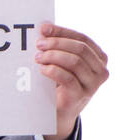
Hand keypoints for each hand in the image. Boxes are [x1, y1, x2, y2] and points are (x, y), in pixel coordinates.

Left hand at [35, 22, 108, 139]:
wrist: (60, 112)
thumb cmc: (61, 82)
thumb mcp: (64, 62)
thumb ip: (60, 46)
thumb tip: (44, 28)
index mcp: (99, 58)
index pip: (82, 39)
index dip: (63, 32)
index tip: (44, 29)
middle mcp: (101, 70)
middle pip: (80, 49)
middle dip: (57, 43)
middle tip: (39, 43)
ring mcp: (93, 84)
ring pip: (74, 62)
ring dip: (53, 56)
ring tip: (38, 57)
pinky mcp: (81, 95)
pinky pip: (68, 78)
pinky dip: (53, 70)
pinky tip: (42, 69)